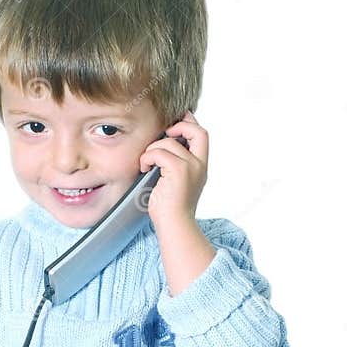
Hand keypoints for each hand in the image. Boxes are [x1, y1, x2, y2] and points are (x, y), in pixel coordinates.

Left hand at [139, 111, 208, 227]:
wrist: (174, 225)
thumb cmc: (170, 209)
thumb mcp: (176, 183)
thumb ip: (175, 164)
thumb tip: (161, 146)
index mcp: (200, 167)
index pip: (202, 135)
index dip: (189, 123)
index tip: (176, 121)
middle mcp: (199, 165)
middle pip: (197, 131)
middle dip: (179, 126)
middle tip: (163, 134)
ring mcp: (191, 166)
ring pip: (168, 142)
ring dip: (152, 150)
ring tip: (146, 164)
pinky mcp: (179, 170)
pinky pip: (158, 152)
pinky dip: (147, 158)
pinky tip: (144, 168)